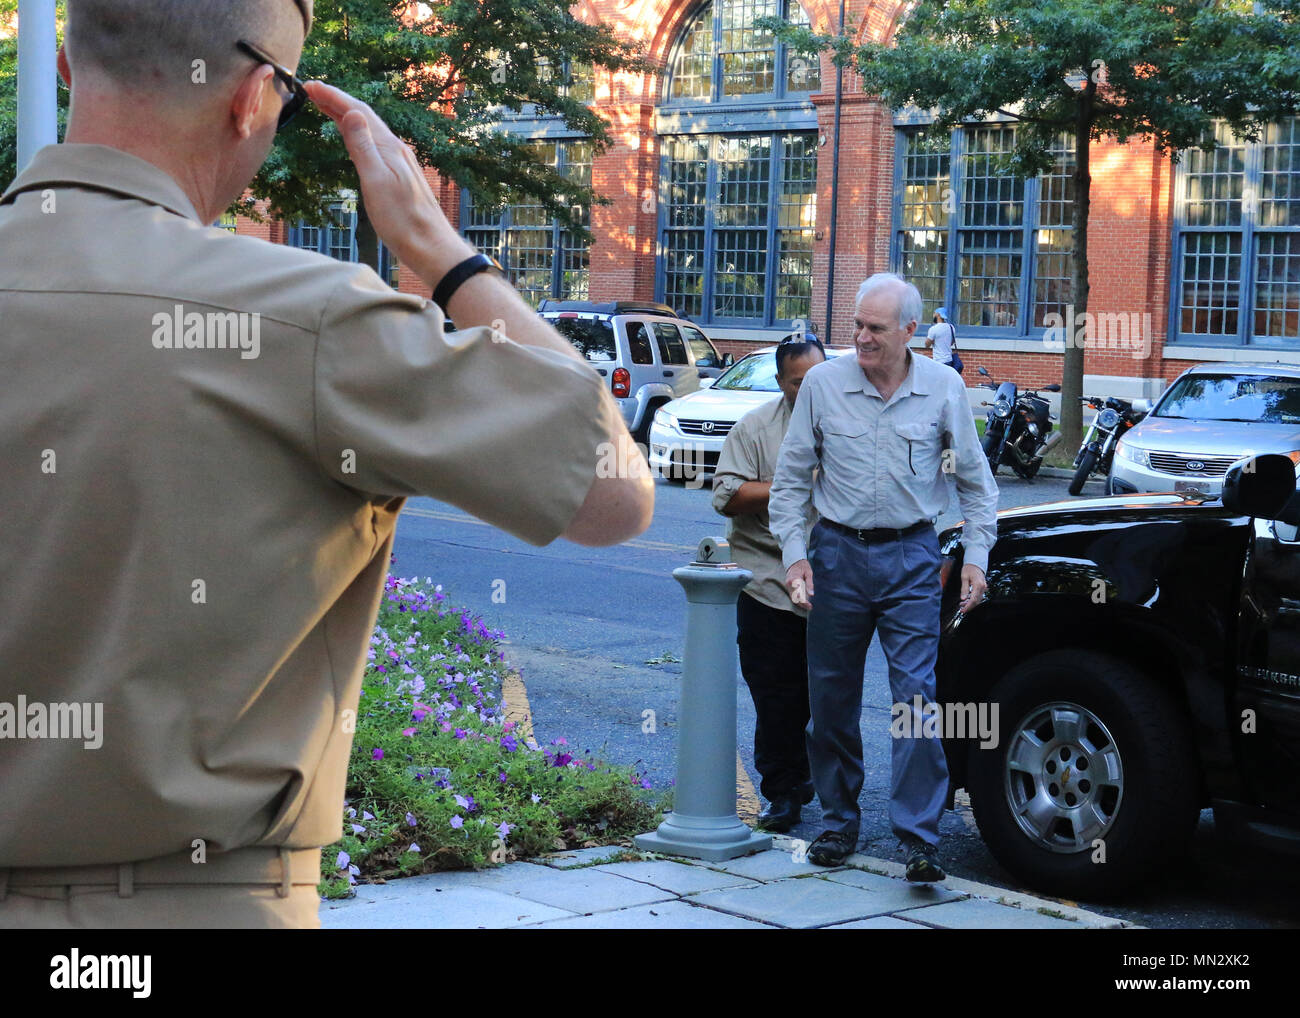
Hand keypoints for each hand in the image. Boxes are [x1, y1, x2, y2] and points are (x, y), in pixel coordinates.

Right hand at [303, 81, 472, 282]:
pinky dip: (357, 134)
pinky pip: (374, 144)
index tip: (309, 85)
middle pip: (364, 117)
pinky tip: (353, 139)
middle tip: (311, 90)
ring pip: (369, 130)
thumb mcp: (376, 182)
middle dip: (337, 100)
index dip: (333, 96)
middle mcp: (396, 149)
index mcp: (389, 148)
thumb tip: (351, 112)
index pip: (358, 111)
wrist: (430, 246)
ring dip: (346, 115)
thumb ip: (362, 147)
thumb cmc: (402, 221)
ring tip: (325, 106)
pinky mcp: (399, 175)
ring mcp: (399, 162)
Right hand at [786, 559, 813, 607]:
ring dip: (800, 603)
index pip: (798, 594)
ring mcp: (787, 585)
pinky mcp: (788, 586)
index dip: (804, 601)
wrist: (794, 561)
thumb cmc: (803, 566)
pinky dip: (797, 599)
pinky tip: (803, 601)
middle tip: (810, 607)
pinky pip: (792, 595)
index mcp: (794, 580)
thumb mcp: (808, 573)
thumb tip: (811, 594)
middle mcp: (789, 584)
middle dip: (802, 604)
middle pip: (794, 597)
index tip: (810, 605)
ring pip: (792, 597)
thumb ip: (809, 584)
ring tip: (808, 606)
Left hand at [959, 563, 985, 612]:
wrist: (975, 563)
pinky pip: (978, 596)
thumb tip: (963, 598)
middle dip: (969, 606)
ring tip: (962, 604)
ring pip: (978, 599)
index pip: (974, 599)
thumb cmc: (969, 569)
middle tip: (962, 609)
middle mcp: (982, 587)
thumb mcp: (964, 578)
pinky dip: (972, 599)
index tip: (963, 610)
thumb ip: (964, 589)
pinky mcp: (982, 588)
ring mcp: (983, 588)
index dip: (968, 606)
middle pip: (977, 601)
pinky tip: (966, 600)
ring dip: (970, 603)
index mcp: (978, 585)